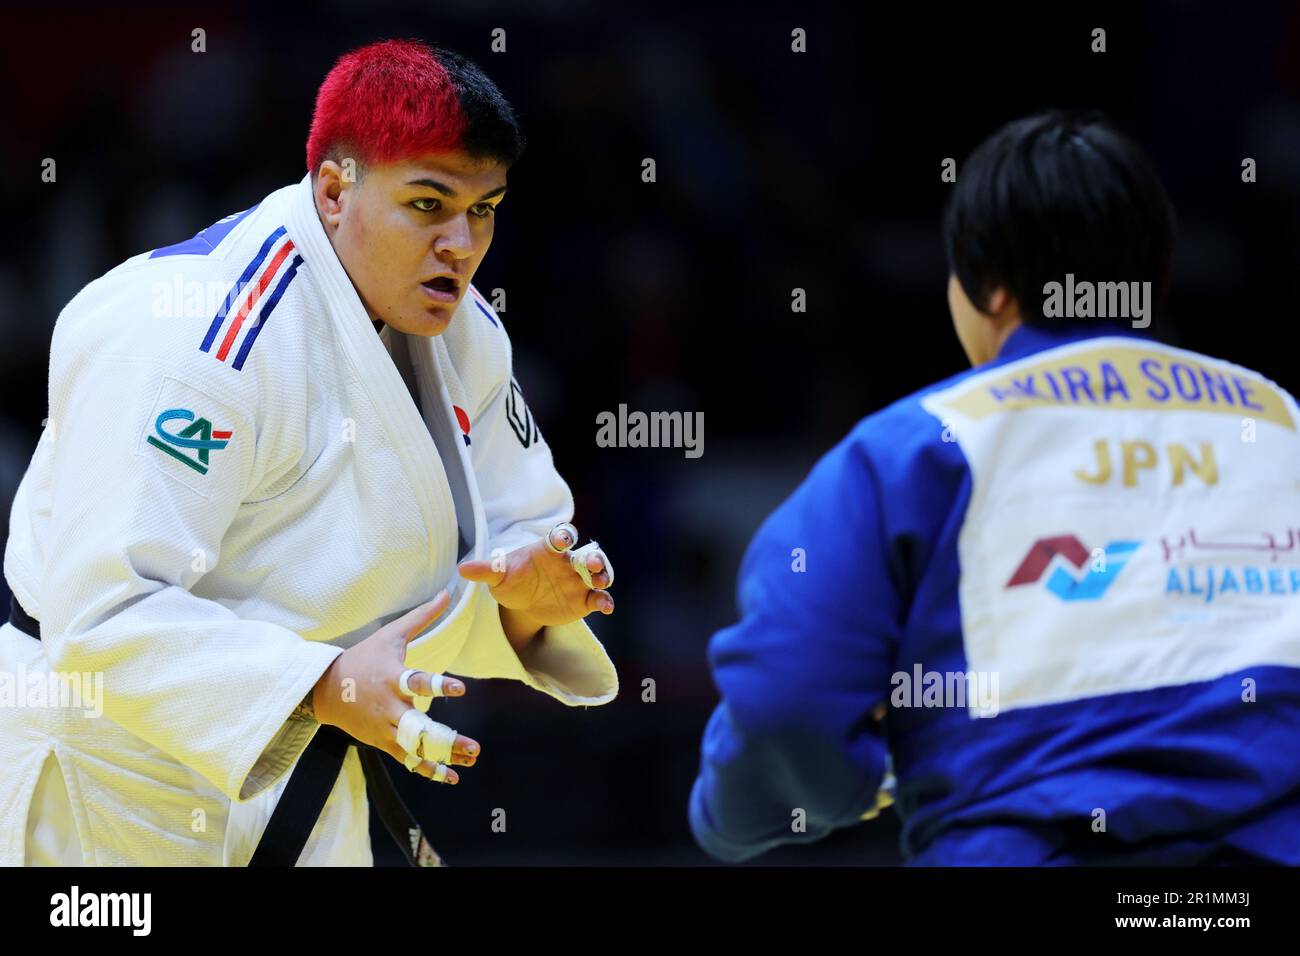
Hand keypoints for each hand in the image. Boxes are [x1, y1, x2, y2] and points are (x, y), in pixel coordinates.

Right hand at [312, 591, 480, 783]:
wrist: (326, 689)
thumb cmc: (364, 657)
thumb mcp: (391, 635)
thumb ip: (421, 617)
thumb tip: (448, 592)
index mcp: (392, 678)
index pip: (417, 682)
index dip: (438, 686)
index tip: (461, 690)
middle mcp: (389, 707)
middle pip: (420, 728)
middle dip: (448, 741)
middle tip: (476, 748)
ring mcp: (385, 728)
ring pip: (416, 748)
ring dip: (444, 757)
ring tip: (470, 760)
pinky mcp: (383, 742)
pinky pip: (407, 760)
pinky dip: (428, 770)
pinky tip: (452, 777)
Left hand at [457, 525, 614, 627]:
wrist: (521, 602)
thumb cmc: (511, 579)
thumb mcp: (497, 575)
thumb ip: (485, 570)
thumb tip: (462, 568)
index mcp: (548, 550)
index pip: (559, 537)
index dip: (563, 535)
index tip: (564, 539)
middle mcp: (567, 562)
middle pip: (586, 554)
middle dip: (594, 556)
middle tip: (593, 563)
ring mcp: (578, 581)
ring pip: (598, 574)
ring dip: (603, 575)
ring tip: (600, 582)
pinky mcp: (584, 600)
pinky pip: (598, 598)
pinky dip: (605, 601)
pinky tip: (605, 608)